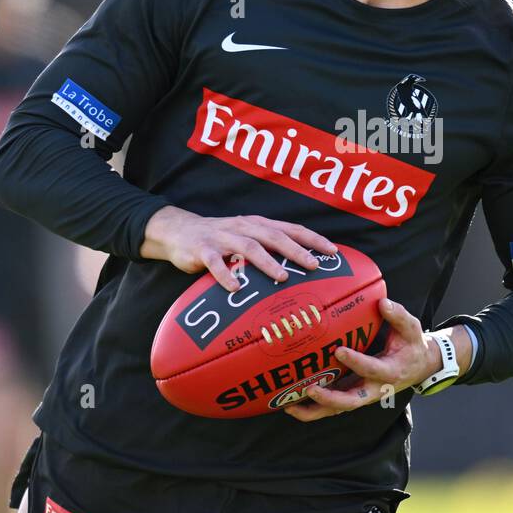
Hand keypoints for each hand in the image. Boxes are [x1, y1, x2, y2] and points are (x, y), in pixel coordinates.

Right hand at [140, 206, 338, 291]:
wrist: (179, 231)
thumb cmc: (221, 239)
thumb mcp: (247, 237)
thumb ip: (270, 248)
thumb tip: (305, 267)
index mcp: (258, 224)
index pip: (291, 229)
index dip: (313, 239)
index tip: (333, 252)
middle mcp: (243, 227)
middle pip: (274, 236)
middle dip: (295, 250)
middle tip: (313, 266)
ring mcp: (223, 237)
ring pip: (248, 247)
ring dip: (267, 262)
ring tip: (281, 277)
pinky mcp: (202, 250)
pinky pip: (215, 262)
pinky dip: (226, 275)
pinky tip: (236, 288)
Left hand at [284, 297, 439, 421]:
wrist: (419, 367)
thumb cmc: (411, 345)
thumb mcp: (411, 328)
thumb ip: (398, 316)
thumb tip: (383, 302)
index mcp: (390, 371)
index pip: (372, 369)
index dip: (356, 362)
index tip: (339, 351)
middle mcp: (375, 389)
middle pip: (351, 401)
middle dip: (330, 398)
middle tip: (310, 388)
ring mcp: (363, 396)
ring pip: (338, 410)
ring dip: (315, 410)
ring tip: (290, 406)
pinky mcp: (353, 396)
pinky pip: (333, 408)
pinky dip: (313, 410)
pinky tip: (292, 405)